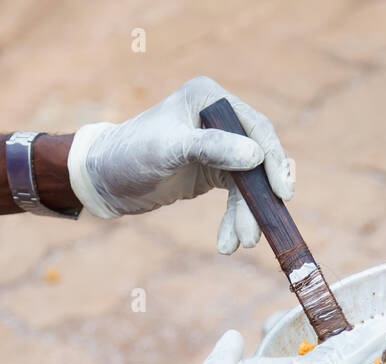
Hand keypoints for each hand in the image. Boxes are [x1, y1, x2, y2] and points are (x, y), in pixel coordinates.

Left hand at [66, 76, 292, 253]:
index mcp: (209, 98)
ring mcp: (218, 144)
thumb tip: (257, 155)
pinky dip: (235, 219)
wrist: (102, 179)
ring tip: (242, 243)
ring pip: (248, 182)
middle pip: (257, 158)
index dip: (273, 160)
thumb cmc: (130, 155)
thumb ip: (212, 148)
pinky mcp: (213, 170)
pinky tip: (228, 242)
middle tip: (256, 232)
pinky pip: (236, 196)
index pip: (256, 127)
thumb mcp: (170, 150)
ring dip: (246, 215)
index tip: (282, 193)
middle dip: (258, 198)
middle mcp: (217, 117)